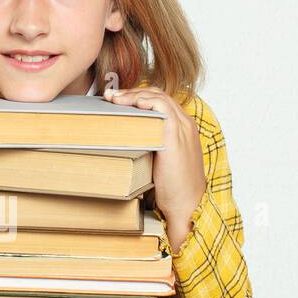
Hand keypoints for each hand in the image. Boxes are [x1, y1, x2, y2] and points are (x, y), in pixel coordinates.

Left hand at [104, 86, 205, 238]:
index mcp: (182, 129)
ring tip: (114, 98)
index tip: (118, 100)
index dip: (139, 97)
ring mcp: (182, 128)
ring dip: (133, 94)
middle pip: (158, 95)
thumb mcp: (159, 163)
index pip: (160, 102)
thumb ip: (149, 149)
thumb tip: (125, 144)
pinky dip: (145, 100)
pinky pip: (161, 106)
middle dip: (132, 92)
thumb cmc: (173, 189)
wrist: (187, 204)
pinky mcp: (175, 135)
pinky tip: (131, 103)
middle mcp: (185, 124)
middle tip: (110, 96)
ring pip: (158, 97)